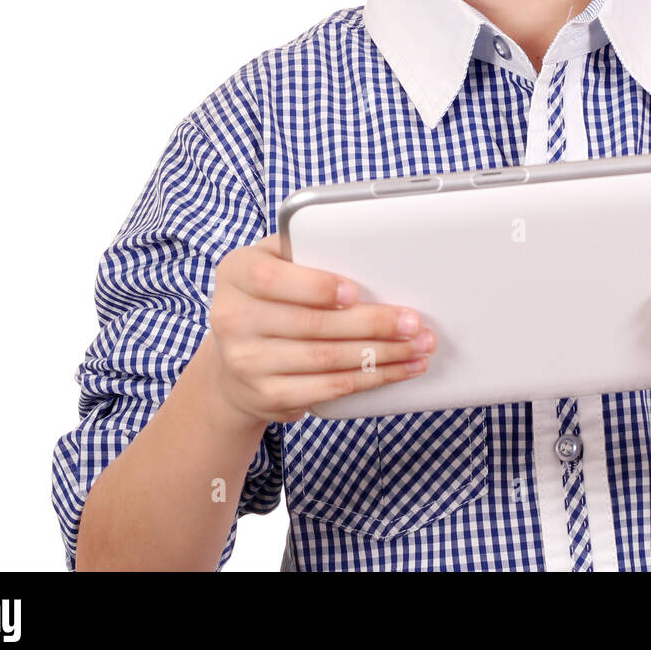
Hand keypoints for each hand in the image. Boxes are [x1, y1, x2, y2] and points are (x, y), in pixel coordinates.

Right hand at [204, 233, 435, 428]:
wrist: (233, 363)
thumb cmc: (270, 298)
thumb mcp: (274, 263)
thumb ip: (305, 253)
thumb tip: (369, 256)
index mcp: (237, 274)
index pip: (272, 279)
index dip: (315, 286)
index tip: (354, 291)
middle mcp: (233, 319)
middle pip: (312, 324)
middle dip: (372, 324)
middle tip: (412, 322)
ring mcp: (248, 363)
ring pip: (327, 359)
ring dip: (381, 354)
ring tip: (417, 346)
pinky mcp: (269, 396)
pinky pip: (328, 387)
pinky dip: (369, 379)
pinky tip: (397, 369)